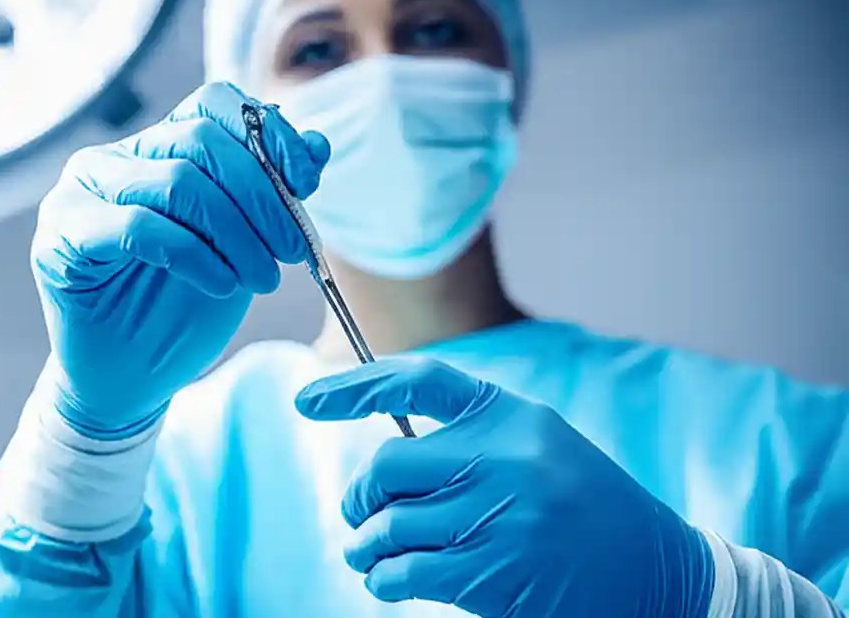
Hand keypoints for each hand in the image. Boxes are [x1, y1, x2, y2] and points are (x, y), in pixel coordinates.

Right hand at [32, 83, 329, 436]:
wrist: (131, 380)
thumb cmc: (182, 310)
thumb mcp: (245, 245)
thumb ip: (274, 192)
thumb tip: (318, 145)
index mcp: (155, 148)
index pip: (213, 103)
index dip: (269, 135)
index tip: (306, 183)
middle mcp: (112, 159)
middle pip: (199, 140)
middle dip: (260, 195)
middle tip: (291, 248)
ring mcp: (79, 193)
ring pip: (175, 182)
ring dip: (236, 234)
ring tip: (261, 277)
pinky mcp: (60, 237)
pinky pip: (137, 229)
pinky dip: (193, 256)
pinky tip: (220, 285)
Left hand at [294, 357, 714, 617]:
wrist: (657, 572)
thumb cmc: (580, 505)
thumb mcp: (536, 446)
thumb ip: (468, 438)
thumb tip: (382, 465)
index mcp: (510, 416)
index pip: (417, 383)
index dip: (354, 388)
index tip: (306, 402)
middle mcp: (504, 457)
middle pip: (386, 466)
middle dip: (361, 495)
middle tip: (359, 512)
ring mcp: (500, 516)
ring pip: (389, 526)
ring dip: (365, 545)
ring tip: (367, 553)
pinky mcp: (494, 573)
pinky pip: (404, 572)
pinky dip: (382, 579)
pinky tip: (387, 580)